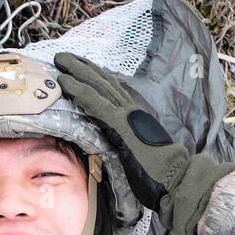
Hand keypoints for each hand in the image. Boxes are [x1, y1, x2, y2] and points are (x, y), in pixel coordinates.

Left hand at [53, 51, 232, 234]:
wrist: (174, 177)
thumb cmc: (159, 174)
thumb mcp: (139, 152)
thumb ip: (127, 143)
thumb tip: (115, 144)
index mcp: (135, 116)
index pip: (112, 91)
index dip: (95, 77)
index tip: (79, 67)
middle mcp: (131, 110)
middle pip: (104, 82)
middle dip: (82, 67)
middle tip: (63, 56)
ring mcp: (126, 116)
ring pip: (98, 86)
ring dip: (77, 72)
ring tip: (60, 61)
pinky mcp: (120, 125)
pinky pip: (96, 103)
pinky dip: (80, 91)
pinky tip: (65, 82)